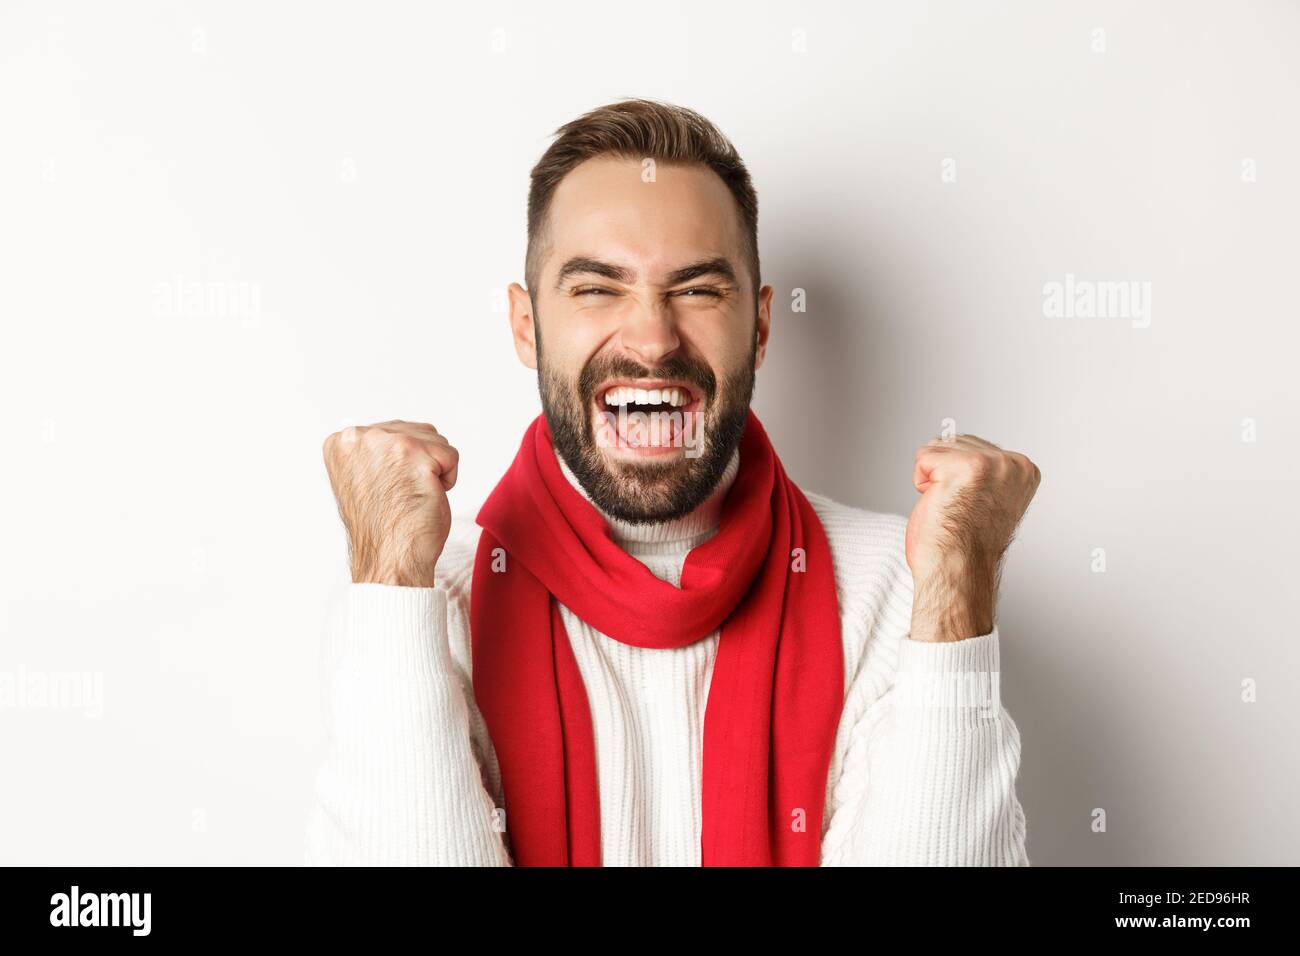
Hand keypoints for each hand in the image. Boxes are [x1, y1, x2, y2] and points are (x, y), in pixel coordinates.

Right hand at [322, 420, 459, 586]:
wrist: (389, 558)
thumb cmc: (382, 527)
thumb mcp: (364, 477)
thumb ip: (374, 452)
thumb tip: (395, 434)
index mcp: (342, 442)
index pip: (393, 431)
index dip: (401, 464)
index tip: (387, 489)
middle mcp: (358, 437)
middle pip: (417, 432)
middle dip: (420, 464)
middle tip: (400, 495)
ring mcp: (385, 442)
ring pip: (435, 441)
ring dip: (434, 470)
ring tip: (411, 495)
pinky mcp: (412, 453)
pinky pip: (450, 455)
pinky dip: (448, 480)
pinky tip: (425, 496)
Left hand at [905, 434, 1039, 641]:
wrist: (956, 573)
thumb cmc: (963, 546)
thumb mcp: (986, 497)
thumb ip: (983, 471)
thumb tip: (955, 442)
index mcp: (1023, 470)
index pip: (970, 445)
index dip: (957, 478)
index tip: (971, 507)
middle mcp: (1012, 464)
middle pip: (953, 442)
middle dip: (943, 475)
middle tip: (958, 510)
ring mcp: (992, 464)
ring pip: (937, 447)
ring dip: (932, 479)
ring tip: (950, 508)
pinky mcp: (966, 467)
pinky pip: (923, 457)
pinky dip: (922, 483)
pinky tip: (939, 504)